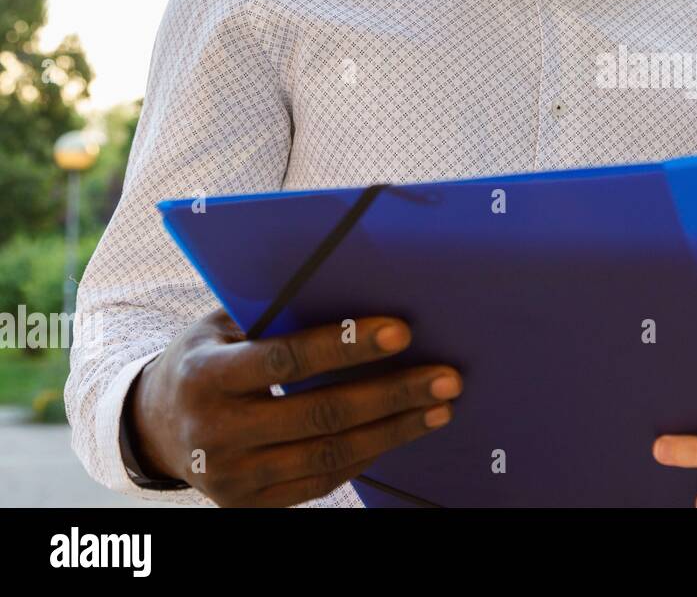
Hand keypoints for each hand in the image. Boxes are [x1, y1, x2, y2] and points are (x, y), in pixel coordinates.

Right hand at [127, 308, 460, 506]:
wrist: (155, 425)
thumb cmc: (208, 356)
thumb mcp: (224, 325)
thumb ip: (278, 312)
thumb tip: (362, 286)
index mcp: (205, 376)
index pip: (285, 360)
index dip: (346, 346)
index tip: (402, 332)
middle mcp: (214, 433)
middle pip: (320, 414)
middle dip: (392, 394)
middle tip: (446, 377)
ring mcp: (232, 477)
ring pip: (329, 455)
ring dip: (395, 431)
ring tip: (440, 407)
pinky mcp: (249, 504)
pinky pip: (321, 480)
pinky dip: (368, 454)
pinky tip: (402, 430)